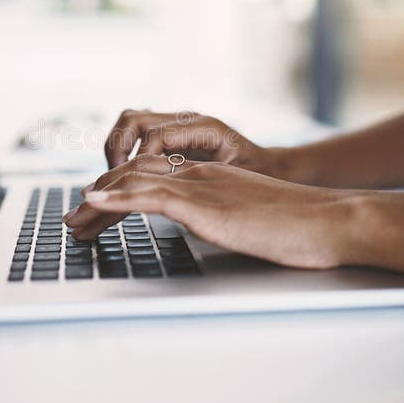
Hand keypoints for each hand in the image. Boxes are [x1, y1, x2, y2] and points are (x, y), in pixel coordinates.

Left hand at [64, 157, 347, 269]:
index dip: (117, 191)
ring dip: (97, 200)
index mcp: (209, 178)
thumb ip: (222, 217)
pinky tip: (95, 200)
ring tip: (73, 220)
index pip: (151, 175)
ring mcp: (202, 187)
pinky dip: (118, 196)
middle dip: (98, 196)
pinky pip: (152, 193)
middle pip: (133, 174)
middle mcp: (200, 175)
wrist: (330, 221)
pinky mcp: (207, 203)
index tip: (95, 213)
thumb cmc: (298, 227)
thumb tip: (207, 228)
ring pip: (134, 181)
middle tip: (74, 221)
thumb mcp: (248, 219)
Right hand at [104, 108, 271, 172]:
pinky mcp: (173, 132)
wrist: (270, 167)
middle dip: (118, 148)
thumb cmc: (255, 176)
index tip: (135, 183)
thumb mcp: (232, 180)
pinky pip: (138, 130)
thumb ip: (201, 179)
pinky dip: (125, 148)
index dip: (140, 160)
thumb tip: (164, 188)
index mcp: (204, 127)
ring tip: (115, 174)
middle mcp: (188, 119)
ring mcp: (178, 123)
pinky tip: (126, 171)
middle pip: (134, 119)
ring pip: (131, 120)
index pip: (156, 135)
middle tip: (115, 177)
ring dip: (116, 146)